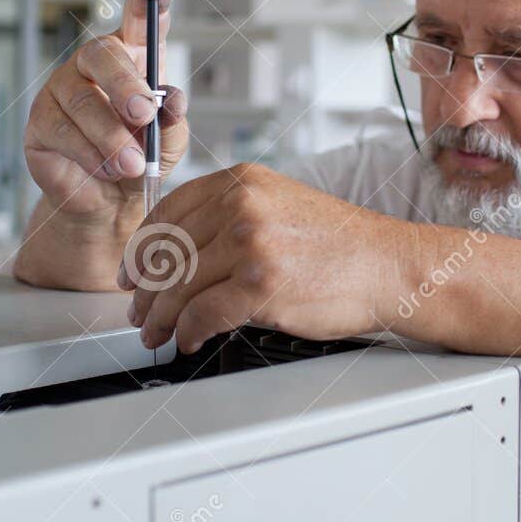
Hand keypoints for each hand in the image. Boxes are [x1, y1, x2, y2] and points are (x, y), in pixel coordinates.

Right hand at [24, 0, 187, 223]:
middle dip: (126, 86)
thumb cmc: (143, 160)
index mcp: (133, 57)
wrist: (113, 204)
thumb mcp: (170, 141)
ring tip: (132, 165)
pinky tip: (105, 171)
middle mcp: (93, 65)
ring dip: (111, 138)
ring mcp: (61, 89)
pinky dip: (90, 156)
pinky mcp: (39, 122)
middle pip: (103, 55)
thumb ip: (174, 119)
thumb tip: (171, 100)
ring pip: (83, 103)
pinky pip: (62, 133)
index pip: (139, 18)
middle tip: (143, 116)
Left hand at [120, 163, 413, 352]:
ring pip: (178, 286)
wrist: (387, 266)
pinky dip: (187, 332)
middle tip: (140, 312)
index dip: (142, 248)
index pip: (168, 212)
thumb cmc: (340, 245)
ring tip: (157, 333)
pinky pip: (201, 315)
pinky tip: (189, 339)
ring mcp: (249, 244)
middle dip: (147, 291)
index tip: (133, 271)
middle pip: (167, 252)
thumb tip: (182, 252)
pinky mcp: (259, 285)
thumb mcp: (279, 206)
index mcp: (242, 181)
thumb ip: (231, 216)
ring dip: (161, 318)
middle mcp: (241, 205)